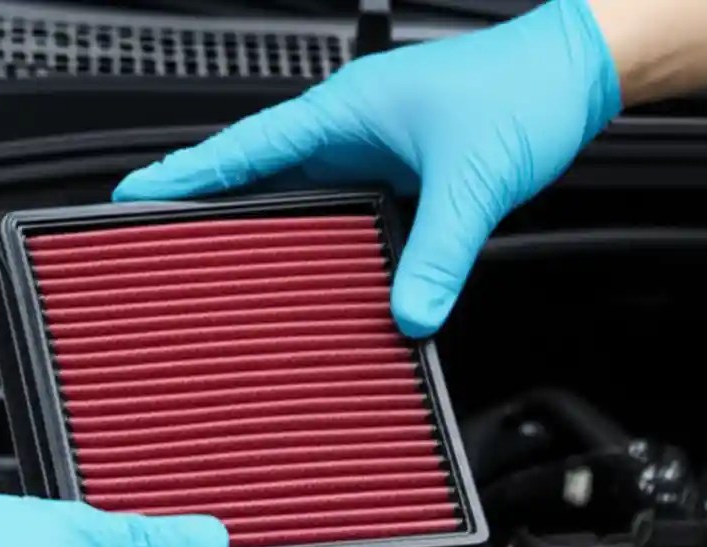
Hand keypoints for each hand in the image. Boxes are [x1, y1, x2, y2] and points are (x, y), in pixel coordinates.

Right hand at [112, 0, 621, 336]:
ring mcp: (367, 148)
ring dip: (260, 222)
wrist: (573, 73)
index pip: (244, 147)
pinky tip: (305, 268)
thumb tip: (409, 314)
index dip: (186, 173)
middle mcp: (346, 129)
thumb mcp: (473, 179)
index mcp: (343, 111)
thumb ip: (439, 251)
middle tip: (158, 241)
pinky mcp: (392, 169)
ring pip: (294, 192)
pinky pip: (334, 207)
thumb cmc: (521, 90)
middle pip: (256, 173)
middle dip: (207, 204)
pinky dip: (312, 235)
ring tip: (216, 263)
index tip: (133, 195)